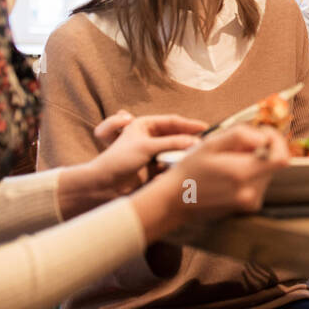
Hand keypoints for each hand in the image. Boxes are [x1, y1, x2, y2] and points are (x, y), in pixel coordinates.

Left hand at [90, 111, 206, 196]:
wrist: (103, 186)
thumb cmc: (118, 161)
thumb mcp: (146, 147)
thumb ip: (172, 143)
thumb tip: (195, 143)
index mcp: (144, 125)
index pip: (172, 121)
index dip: (189, 124)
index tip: (205, 128)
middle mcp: (150, 137)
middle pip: (176, 135)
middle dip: (189, 139)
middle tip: (205, 142)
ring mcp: (153, 152)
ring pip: (175, 150)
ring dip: (184, 153)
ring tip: (197, 155)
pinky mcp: (155, 168)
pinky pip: (172, 163)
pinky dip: (177, 165)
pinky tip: (184, 167)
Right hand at [144, 124, 290, 227]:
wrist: (175, 200)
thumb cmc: (190, 169)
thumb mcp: (211, 144)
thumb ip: (240, 136)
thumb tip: (263, 138)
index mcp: (243, 175)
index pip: (282, 158)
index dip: (276, 140)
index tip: (262, 132)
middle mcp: (251, 192)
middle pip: (274, 163)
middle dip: (261, 149)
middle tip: (237, 146)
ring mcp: (250, 202)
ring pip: (266, 172)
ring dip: (255, 161)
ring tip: (229, 161)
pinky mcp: (247, 207)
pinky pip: (259, 182)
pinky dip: (250, 173)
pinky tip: (229, 173)